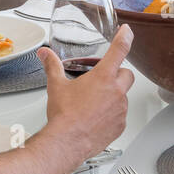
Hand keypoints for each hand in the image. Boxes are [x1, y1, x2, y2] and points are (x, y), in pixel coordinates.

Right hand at [38, 25, 134, 155]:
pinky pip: (120, 115)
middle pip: (127, 74)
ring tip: (93, 103)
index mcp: (103, 77)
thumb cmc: (64, 115)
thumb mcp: (57, 86)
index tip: (128, 31)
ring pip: (124, 96)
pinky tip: (96, 118)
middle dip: (118, 74)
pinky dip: (111, 114)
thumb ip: (52, 66)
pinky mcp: (120, 125)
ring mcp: (120, 109)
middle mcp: (116, 91)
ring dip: (113, 96)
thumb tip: (45, 54)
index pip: (119, 50)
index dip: (125, 37)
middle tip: (103, 80)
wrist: (67, 142)